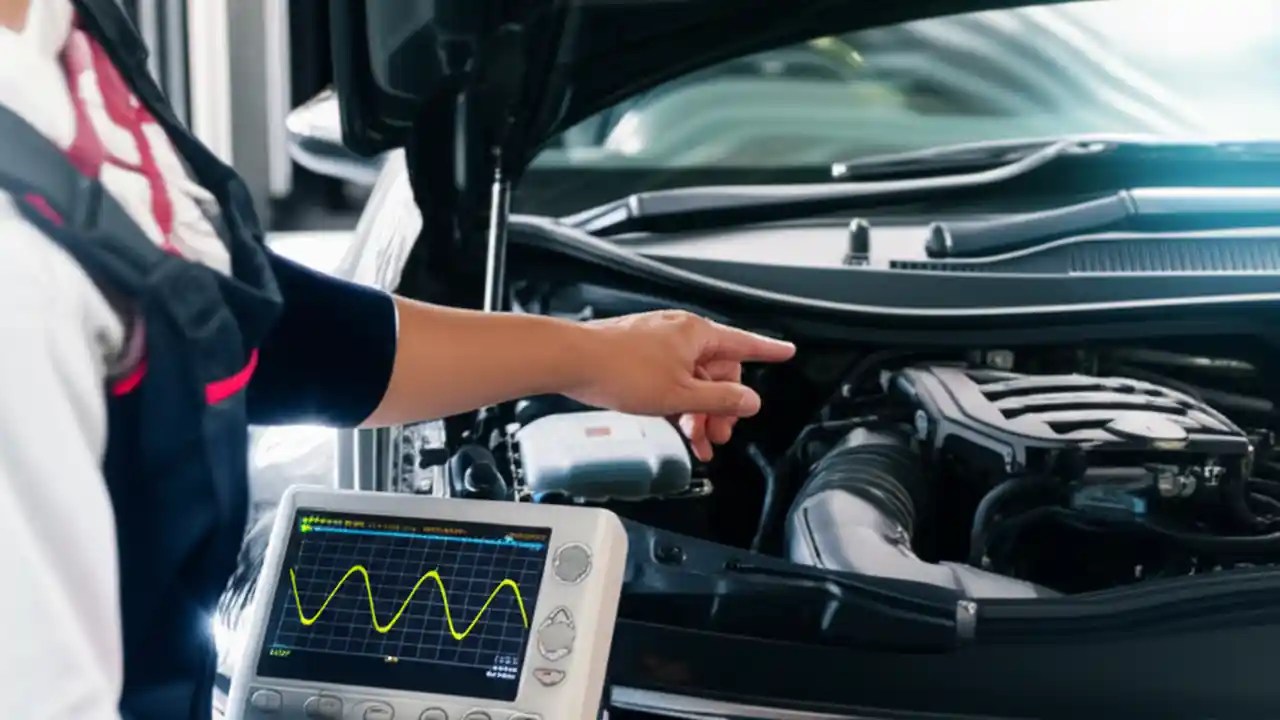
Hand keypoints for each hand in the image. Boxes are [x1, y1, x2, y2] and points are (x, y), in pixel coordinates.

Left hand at [567, 311, 795, 459]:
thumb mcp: (681, 395)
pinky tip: (674, 425)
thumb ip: (721, 400)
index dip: (768, 350)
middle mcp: (679, 332)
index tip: (786, 352)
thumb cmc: (620, 370)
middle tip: (719, 435)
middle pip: (716, 371)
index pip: (743, 344)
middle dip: (720, 406)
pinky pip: (670, 379)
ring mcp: (657, 342)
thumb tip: (750, 401)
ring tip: (696, 440)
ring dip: (698, 411)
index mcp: (697, 334)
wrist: (573, 360)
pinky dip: (676, 403)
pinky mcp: (638, 354)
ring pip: (691, 379)